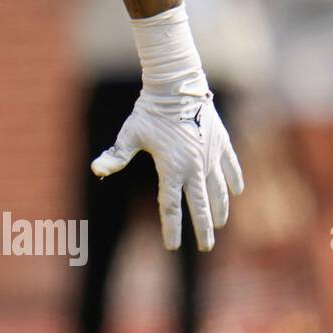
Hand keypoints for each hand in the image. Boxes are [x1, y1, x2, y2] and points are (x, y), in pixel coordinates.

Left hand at [91, 78, 243, 251]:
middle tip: (206, 246)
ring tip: (220, 223)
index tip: (170, 246)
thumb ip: (116, 155)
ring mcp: (210, 155)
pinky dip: (234, 180)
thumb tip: (96, 170)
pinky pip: (231, 167)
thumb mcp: (130, 134)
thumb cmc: (150, 111)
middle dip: (203, 228)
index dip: (171, 228)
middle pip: (201, 205)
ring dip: (220, 208)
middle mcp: (194, 166)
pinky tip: (236, 191)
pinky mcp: (221, 143)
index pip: (171, 206)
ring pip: (219, 189)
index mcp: (172, 168)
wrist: (177, 86)